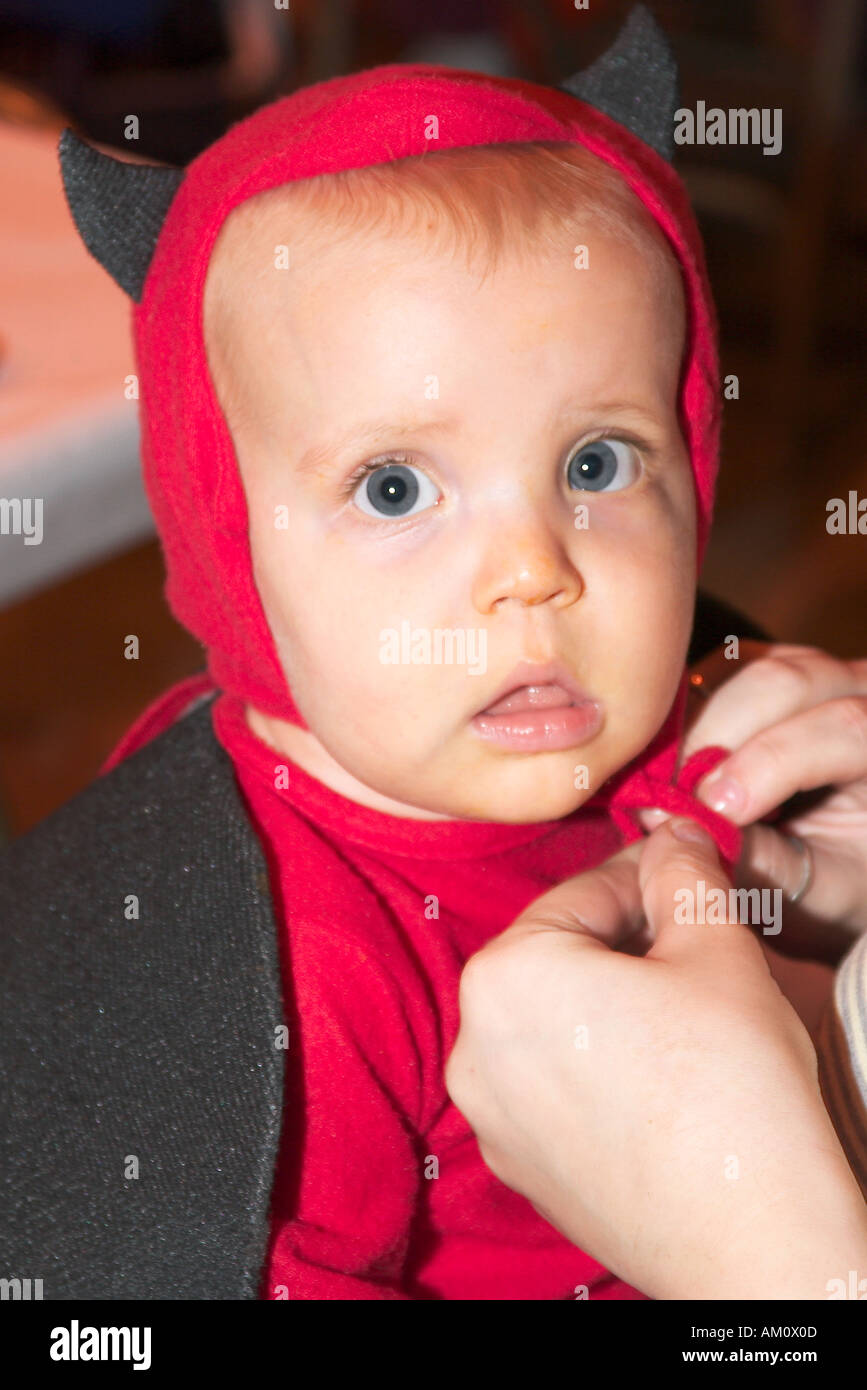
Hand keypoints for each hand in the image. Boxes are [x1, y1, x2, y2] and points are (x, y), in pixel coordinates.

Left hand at [445, 819, 866, 1299]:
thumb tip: (670, 836)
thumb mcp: (715, 946)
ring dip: (607, 1003)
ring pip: (551, 1021)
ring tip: (680, 1014)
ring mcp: (490, 1115)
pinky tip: (656, 1079)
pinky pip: (549, 1085)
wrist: (753, 1237)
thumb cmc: (733, 1087)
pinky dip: (593, 1065)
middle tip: (693, 942)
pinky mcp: (518, 1167)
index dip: (645, 878)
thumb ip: (681, 872)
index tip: (686, 874)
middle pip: (556, 957)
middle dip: (624, 943)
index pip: (580, 893)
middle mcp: (472, 1044)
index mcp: (504, 974)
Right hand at [642, 643, 866, 959]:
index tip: (709, 810)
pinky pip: (705, 676)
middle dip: (714, 739)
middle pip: (783, 681)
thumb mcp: (817, 893)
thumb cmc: (835, 882)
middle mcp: (856, 686)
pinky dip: (675, 723)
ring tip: (663, 796)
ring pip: (737, 670)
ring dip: (687, 731)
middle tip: (666, 806)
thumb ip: (767, 864)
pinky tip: (663, 773)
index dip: (772, 762)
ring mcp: (806, 666)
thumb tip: (689, 828)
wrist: (828, 859)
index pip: (843, 727)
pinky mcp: (756, 665)